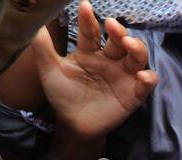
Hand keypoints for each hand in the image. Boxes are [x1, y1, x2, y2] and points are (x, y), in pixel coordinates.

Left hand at [31, 1, 156, 140]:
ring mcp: (123, 76)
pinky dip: (148, 78)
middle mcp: (109, 60)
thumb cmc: (63, 96)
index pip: (91, 31)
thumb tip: (32, 23)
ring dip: (136, 47)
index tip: (84, 6)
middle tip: (111, 25)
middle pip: (119, 40)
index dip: (88, 19)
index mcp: (89, 52)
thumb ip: (43, 47)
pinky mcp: (133, 94)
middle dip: (118, 30)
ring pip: (137, 56)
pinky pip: (147, 83)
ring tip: (128, 43)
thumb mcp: (49, 70)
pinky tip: (142, 76)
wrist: (72, 125)